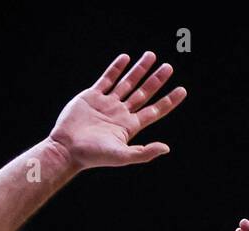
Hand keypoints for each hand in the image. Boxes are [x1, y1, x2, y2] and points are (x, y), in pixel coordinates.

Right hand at [48, 52, 186, 171]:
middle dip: (156, 80)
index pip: (154, 110)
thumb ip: (144, 152)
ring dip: (139, 70)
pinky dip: (116, 68)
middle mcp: (120, 113)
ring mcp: (106, 103)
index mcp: (129, 126)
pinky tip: (125, 58)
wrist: (66, 148)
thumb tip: (166, 148)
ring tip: (150, 56)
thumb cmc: (93, 156)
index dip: (169, 101)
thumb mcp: (121, 156)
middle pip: (143, 93)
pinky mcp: (91, 96)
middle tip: (168, 67)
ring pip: (127, 83)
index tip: (182, 90)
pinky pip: (106, 79)